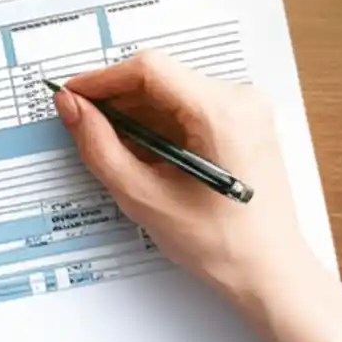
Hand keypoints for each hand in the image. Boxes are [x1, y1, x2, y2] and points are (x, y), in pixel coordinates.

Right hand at [53, 51, 310, 296]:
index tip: (72, 95)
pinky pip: (189, 105)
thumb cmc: (220, 244)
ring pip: (172, 91)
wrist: (270, 272)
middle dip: (117, 100)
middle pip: (160, 78)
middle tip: (85, 126)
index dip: (102, 79)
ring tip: (118, 150)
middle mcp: (240, 99)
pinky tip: (147, 155)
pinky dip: (160, 123)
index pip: (149, 69)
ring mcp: (246, 108)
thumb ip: (99, 146)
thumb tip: (71, 106)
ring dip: (138, 113)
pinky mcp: (244, 120)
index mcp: (222, 113)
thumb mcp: (144, 197)